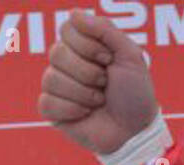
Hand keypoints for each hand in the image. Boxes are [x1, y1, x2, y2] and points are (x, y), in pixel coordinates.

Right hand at [37, 8, 157, 154]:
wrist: (136, 131)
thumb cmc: (135, 94)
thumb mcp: (130, 56)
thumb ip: (106, 30)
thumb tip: (74, 14)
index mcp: (82, 46)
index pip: (67, 29)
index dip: (89, 45)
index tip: (108, 60)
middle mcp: (66, 62)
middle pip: (57, 53)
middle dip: (88, 72)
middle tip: (105, 83)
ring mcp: (57, 86)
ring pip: (51, 78)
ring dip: (84, 93)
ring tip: (99, 101)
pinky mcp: (52, 110)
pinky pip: (47, 102)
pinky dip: (72, 109)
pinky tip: (86, 114)